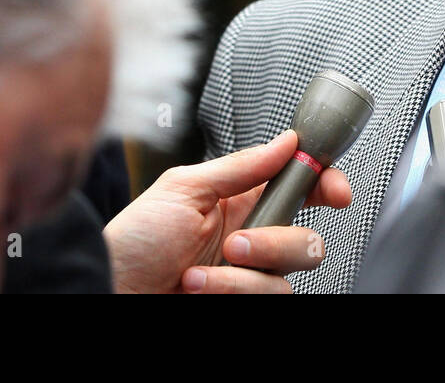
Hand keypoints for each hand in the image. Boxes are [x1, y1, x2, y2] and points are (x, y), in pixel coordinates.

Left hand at [103, 130, 351, 292]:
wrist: (109, 287)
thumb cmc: (134, 240)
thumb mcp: (183, 188)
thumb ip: (240, 167)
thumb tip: (287, 142)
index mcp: (242, 201)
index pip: (300, 188)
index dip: (326, 185)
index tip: (336, 192)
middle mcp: (253, 239)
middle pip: (307, 237)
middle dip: (277, 240)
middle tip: (237, 241)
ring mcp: (249, 276)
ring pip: (292, 273)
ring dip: (245, 273)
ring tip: (199, 273)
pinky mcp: (244, 301)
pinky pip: (270, 297)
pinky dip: (232, 291)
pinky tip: (196, 288)